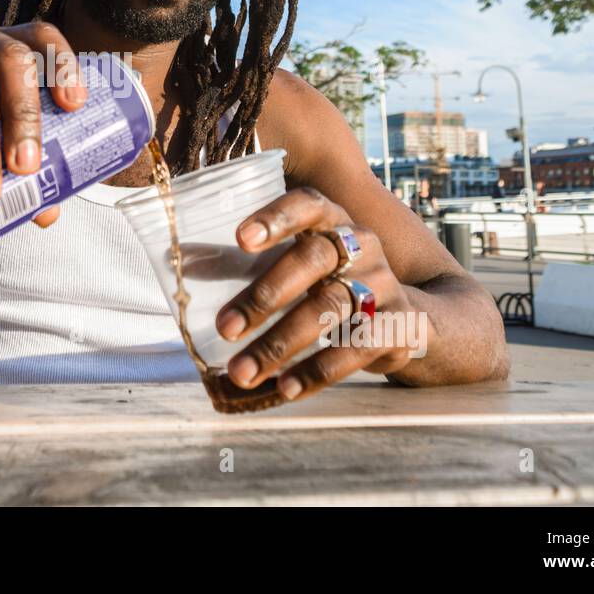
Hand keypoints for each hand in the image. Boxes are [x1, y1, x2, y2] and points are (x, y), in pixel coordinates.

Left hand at [214, 186, 418, 400]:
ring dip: (280, 344)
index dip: (275, 218)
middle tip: (224, 329)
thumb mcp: (302, 262)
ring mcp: (383, 285)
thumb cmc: (333, 282)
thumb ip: (251, 261)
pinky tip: (286, 388)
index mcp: (332, 221)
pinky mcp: (396, 327)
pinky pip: (355, 349)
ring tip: (242, 372)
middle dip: (264, 295)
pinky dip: (317, 371)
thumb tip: (183, 262)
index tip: (240, 238)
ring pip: (329, 309)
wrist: (411, 318)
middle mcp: (361, 246)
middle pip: (312, 260)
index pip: (307, 205)